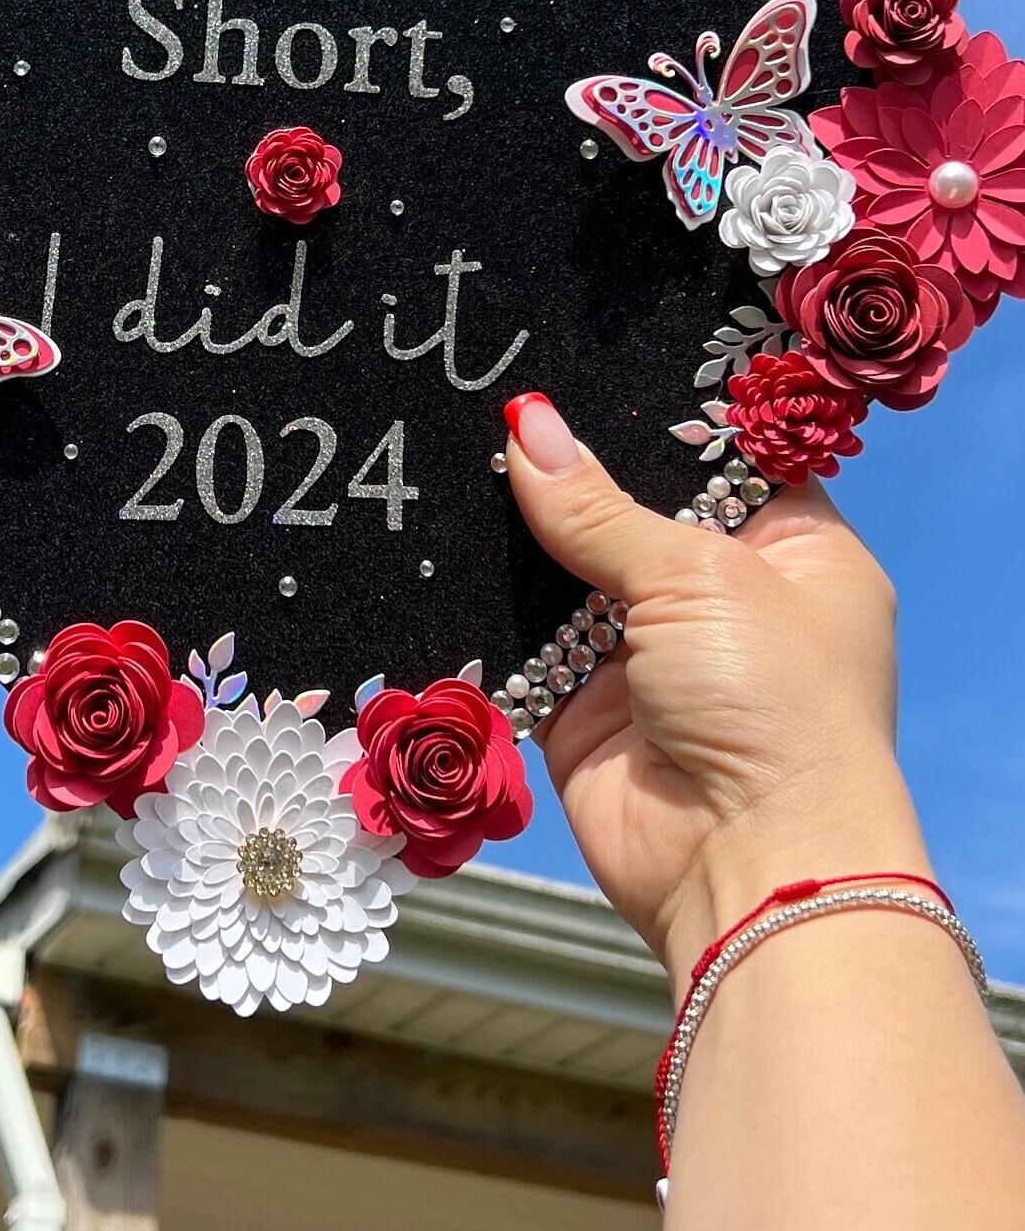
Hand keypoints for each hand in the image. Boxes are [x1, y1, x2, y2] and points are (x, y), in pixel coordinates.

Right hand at [503, 392, 927, 994]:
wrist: (748, 866)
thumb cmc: (774, 706)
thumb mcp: (698, 576)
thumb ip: (600, 506)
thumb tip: (525, 424)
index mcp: (794, 553)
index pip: (722, 461)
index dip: (655, 418)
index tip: (580, 364)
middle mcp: (725, 601)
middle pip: (633, 513)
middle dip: (570, 474)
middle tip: (496, 401)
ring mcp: (651, 656)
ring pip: (569, 575)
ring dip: (521, 540)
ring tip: (452, 456)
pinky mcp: (583, 708)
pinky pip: (524, 643)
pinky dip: (488, 611)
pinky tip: (436, 544)